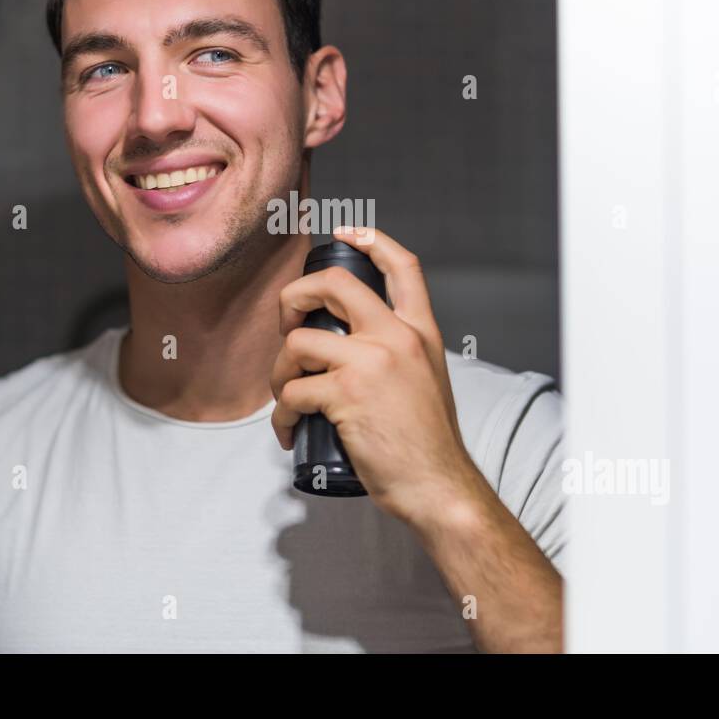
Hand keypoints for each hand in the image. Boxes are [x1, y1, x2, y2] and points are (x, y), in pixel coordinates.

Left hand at [270, 226, 482, 525]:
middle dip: (293, 297)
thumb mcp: (428, 378)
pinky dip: (282, 416)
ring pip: (298, 342)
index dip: (371, 240)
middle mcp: (396, 337)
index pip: (403, 266)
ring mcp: (370, 363)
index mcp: (420, 331)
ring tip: (288, 399)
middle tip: (287, 325)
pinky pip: (292, 393)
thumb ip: (399, 353)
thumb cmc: (429, 443)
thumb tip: (349, 345)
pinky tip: (291, 433)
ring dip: (280, 373)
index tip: (345, 234)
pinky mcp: (346, 395)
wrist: (439, 485)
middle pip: (332, 284)